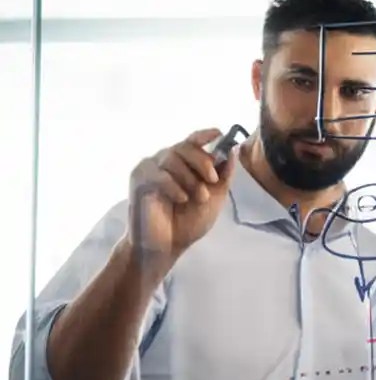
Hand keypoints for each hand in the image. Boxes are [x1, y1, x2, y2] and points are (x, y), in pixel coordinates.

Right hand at [127, 128, 236, 263]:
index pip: (191, 141)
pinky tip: (181, 199)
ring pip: (171, 157)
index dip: (204, 135)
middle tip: (213, 180)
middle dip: (202, 161)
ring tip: (198, 198)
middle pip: (184, 147)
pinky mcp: (138, 181)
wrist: (166, 247)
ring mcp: (149, 170)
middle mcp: (164, 162)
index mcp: (182, 164)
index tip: (219, 133)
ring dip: (190, 178)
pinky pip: (158, 174)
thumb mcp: (214, 198)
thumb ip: (223, 176)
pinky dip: (174, 186)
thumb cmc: (188, 223)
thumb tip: (233, 151)